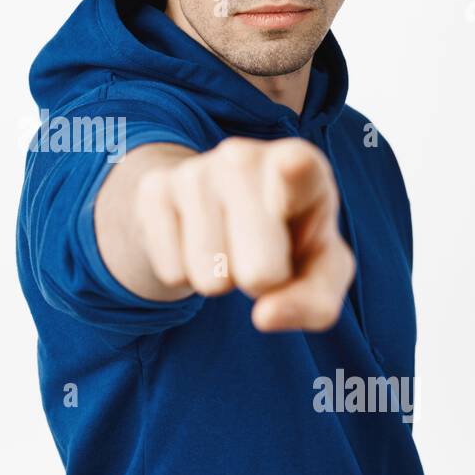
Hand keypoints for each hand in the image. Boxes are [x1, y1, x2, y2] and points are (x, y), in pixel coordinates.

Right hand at [132, 136, 355, 331]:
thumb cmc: (289, 238)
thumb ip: (315, 300)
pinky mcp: (154, 190)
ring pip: (210, 279)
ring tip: (231, 244)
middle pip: (260, 272)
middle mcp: (245, 157)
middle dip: (263, 282)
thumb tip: (265, 316)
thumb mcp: (320, 269)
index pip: (299, 166)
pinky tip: (198, 240)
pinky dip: (188, 273)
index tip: (291, 166)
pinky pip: (173, 273)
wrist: (222, 205)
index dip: (294, 171)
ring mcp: (194, 171)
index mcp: (302, 164)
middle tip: (264, 252)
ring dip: (223, 279)